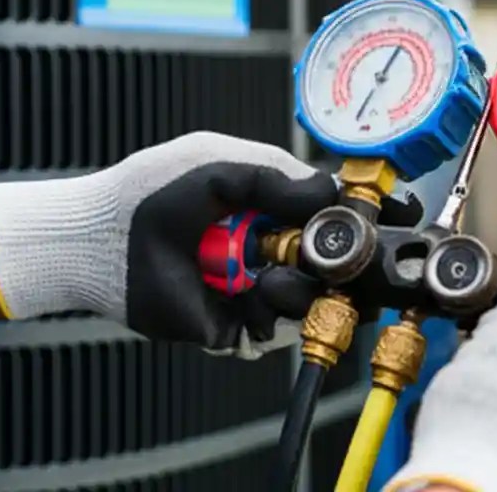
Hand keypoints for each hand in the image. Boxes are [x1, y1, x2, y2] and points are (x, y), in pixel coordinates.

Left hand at [0, 132, 419, 358]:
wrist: (100, 237)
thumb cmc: (151, 191)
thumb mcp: (221, 168)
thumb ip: (279, 178)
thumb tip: (333, 190)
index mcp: (268, 205)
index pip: (329, 214)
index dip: (362, 219)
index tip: (396, 215)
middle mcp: (265, 249)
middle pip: (331, 264)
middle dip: (343, 262)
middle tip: (343, 257)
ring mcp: (250, 288)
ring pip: (309, 300)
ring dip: (301, 288)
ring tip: (271, 275)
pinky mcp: (230, 324)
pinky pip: (271, 329)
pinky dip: (270, 312)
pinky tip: (252, 292)